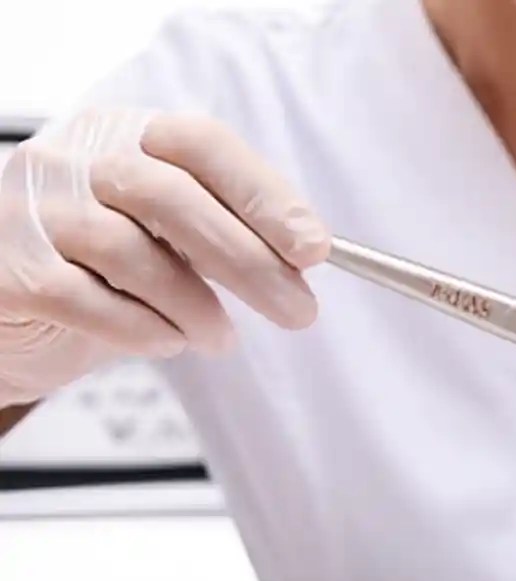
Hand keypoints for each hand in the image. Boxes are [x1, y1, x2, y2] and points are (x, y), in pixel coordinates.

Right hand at [0, 108, 330, 405]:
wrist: (6, 310)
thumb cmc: (96, 270)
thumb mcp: (165, 235)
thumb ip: (223, 229)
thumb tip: (306, 251)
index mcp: (124, 135)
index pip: (202, 143)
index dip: (264, 194)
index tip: (315, 248)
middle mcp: (72, 158)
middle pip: (171, 196)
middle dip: (249, 260)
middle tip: (298, 311)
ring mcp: (31, 209)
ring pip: (130, 251)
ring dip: (195, 305)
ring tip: (220, 338)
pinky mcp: (7, 269)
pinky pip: (82, 298)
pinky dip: (140, 327)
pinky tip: (167, 341)